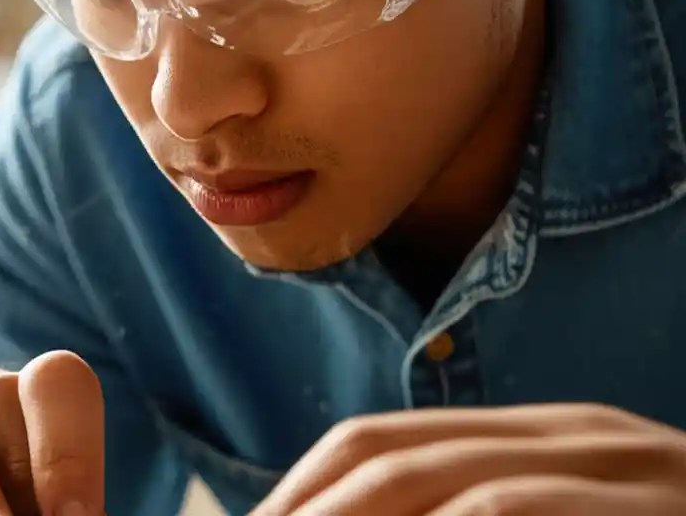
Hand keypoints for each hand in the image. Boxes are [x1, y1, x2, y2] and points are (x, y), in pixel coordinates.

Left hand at [253, 403, 685, 514]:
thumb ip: (482, 511)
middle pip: (389, 457)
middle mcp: (574, 440)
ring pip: (446, 486)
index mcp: (538, 439)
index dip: (298, 492)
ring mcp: (626, 473)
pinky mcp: (658, 510)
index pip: (378, 443)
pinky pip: (518, 514)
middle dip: (303, 511)